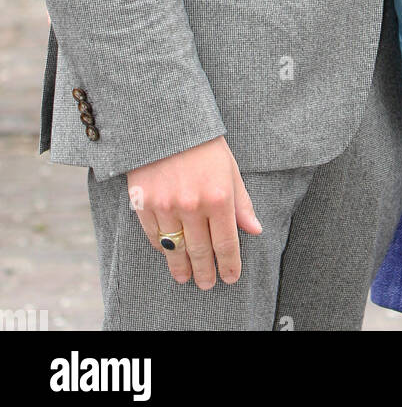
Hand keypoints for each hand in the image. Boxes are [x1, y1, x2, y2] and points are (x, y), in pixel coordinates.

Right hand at [127, 136, 261, 287]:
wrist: (166, 122)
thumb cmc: (204, 145)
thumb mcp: (230, 169)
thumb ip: (242, 203)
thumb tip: (254, 230)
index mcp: (218, 196)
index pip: (226, 243)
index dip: (229, 264)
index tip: (231, 277)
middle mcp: (192, 205)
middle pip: (200, 252)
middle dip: (206, 272)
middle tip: (208, 284)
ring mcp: (166, 205)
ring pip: (175, 249)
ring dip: (181, 268)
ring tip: (186, 277)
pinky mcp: (143, 203)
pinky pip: (154, 236)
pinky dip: (162, 248)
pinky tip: (169, 253)